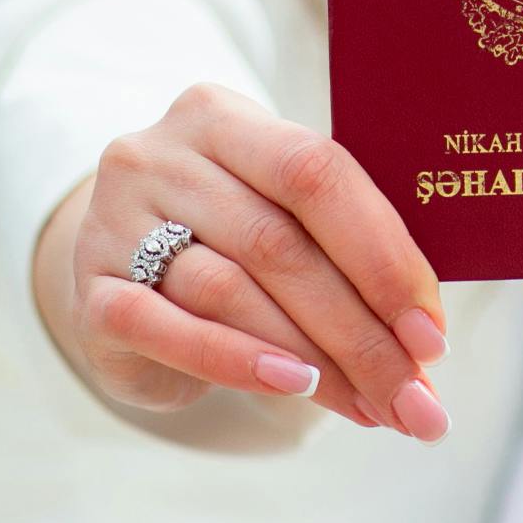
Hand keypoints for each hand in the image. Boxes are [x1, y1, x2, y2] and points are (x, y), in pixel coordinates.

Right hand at [36, 84, 451, 439]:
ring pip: (233, 290)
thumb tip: (425, 333)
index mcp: (221, 116)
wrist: (115, 273)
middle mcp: (160, 154)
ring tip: (374, 407)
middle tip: (415, 397)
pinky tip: (296, 387)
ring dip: (317, 360)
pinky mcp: (90, 292)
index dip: (383, 255)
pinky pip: (169, 330)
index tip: (432, 333)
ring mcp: (115, 221)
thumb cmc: (224, 242)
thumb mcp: (277, 214)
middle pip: (279, 243)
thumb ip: (340, 245)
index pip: (316, 172)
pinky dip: (238, 361)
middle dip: (361, 330)